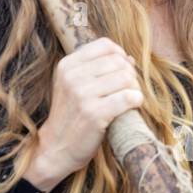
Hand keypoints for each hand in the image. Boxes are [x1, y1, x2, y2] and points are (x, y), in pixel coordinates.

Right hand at [26, 38, 143, 192]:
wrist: (56, 147)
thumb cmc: (70, 115)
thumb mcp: (72, 85)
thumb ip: (96, 68)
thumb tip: (129, 58)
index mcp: (67, 65)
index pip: (105, 45)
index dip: (120, 55)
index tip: (122, 70)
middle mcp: (72, 76)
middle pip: (118, 61)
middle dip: (130, 74)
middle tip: (128, 89)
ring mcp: (82, 95)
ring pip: (126, 78)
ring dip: (134, 88)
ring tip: (130, 99)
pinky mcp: (94, 114)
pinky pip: (128, 98)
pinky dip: (136, 100)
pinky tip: (132, 106)